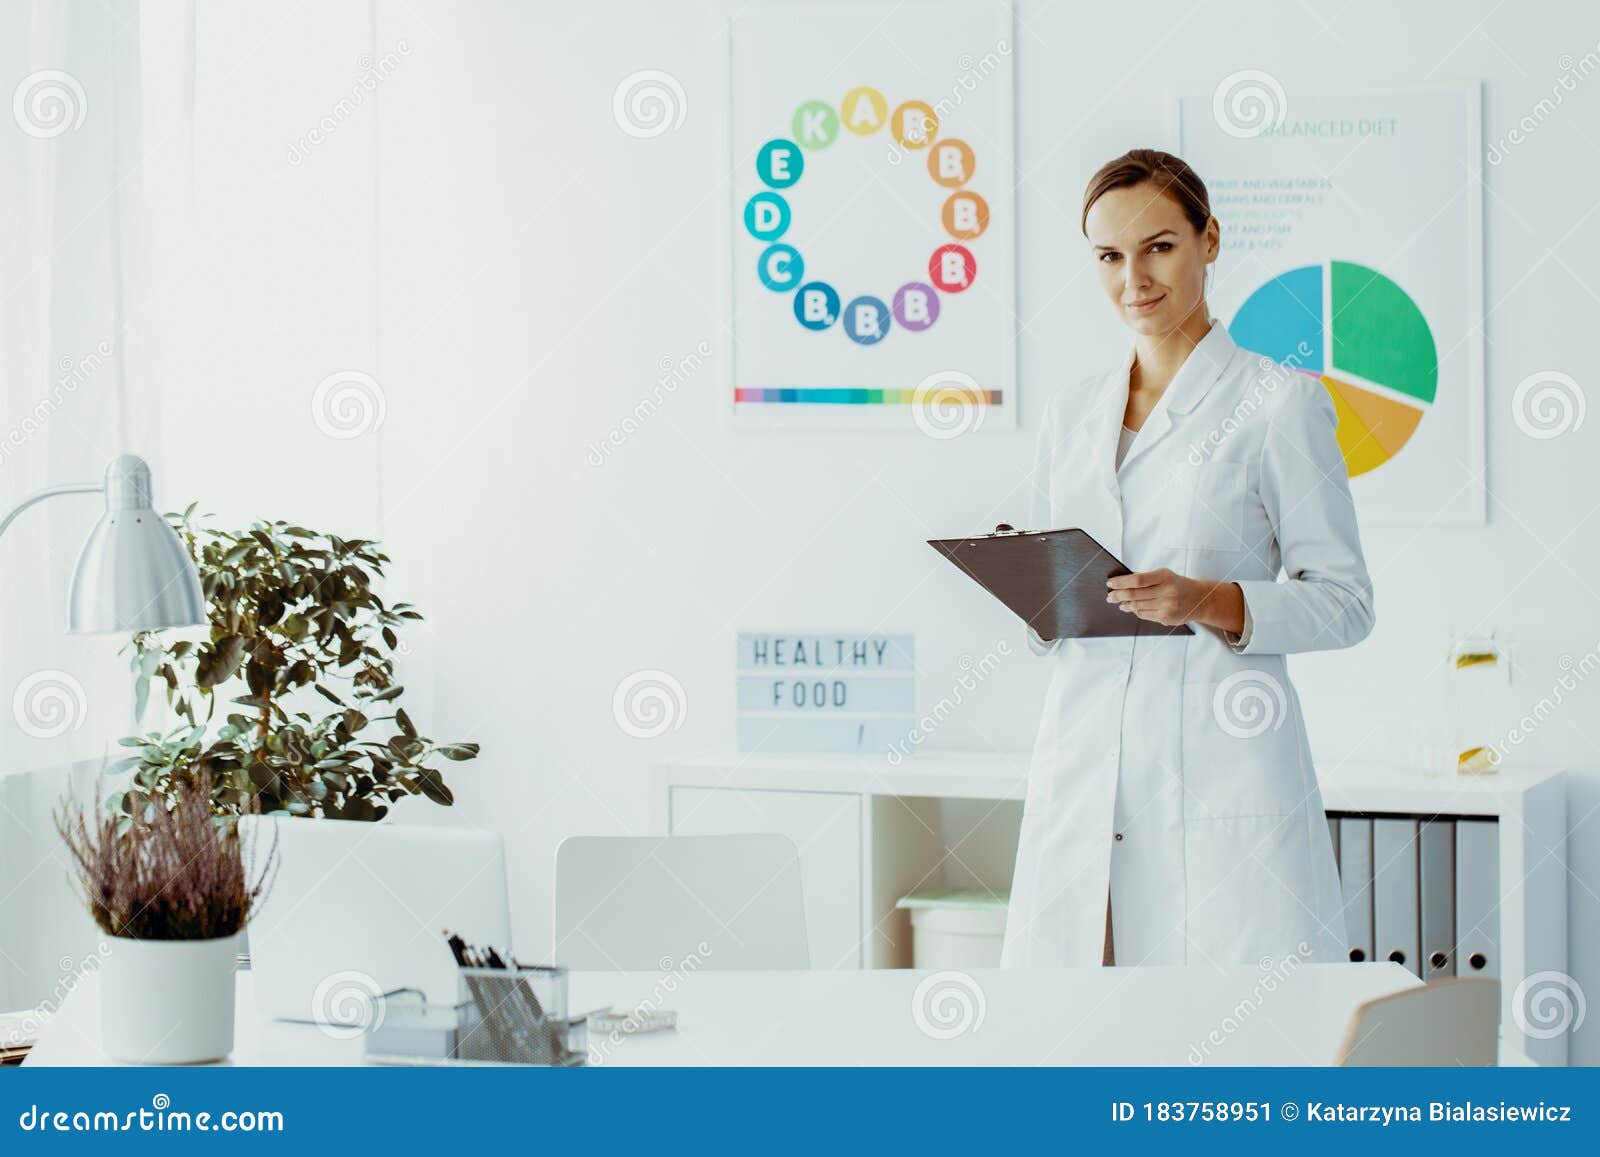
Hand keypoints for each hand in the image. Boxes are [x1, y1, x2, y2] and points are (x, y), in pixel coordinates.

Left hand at [1106, 568, 1244, 633]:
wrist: (1199, 599)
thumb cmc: (1177, 585)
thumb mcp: (1165, 575)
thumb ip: (1146, 578)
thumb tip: (1121, 582)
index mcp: (1165, 577)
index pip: (1137, 579)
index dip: (1121, 582)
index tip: (1110, 583)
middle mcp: (1167, 591)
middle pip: (1134, 594)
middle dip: (1118, 595)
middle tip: (1110, 596)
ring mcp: (1167, 606)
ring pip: (1137, 606)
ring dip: (1124, 604)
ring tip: (1118, 602)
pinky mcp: (1166, 617)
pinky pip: (1144, 614)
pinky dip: (1135, 610)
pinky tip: (1131, 607)